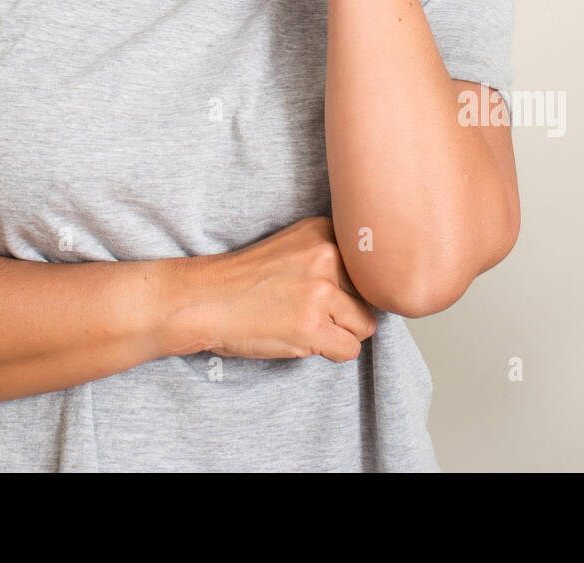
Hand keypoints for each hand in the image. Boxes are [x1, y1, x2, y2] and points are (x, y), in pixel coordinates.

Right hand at [166, 216, 378, 361]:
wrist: (206, 298)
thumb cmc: (247, 278)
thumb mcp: (293, 245)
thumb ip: (331, 255)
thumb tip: (377, 285)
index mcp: (323, 231)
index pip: (370, 265)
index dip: (353, 284)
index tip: (332, 289)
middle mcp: (326, 256)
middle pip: (371, 296)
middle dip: (348, 310)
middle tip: (314, 310)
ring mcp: (320, 292)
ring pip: (364, 325)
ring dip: (341, 332)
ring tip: (308, 324)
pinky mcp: (311, 326)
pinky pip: (349, 350)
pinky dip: (331, 353)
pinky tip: (304, 339)